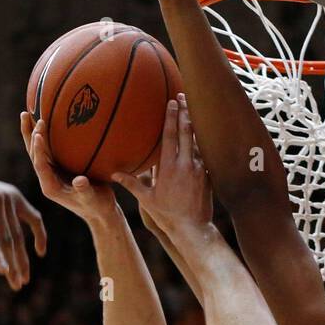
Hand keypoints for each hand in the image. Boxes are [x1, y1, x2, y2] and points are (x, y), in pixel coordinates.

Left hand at [0, 166, 46, 290]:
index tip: (3, 272)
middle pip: (7, 237)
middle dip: (13, 263)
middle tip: (16, 286)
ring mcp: (9, 198)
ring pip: (18, 234)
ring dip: (22, 258)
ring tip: (23, 280)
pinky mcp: (17, 198)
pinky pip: (33, 218)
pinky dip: (39, 233)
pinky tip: (40, 252)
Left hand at [19, 112, 118, 226]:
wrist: (101, 212)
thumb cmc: (97, 207)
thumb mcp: (92, 199)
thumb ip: (85, 190)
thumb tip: (80, 181)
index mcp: (51, 186)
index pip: (40, 165)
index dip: (38, 149)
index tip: (38, 133)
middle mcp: (48, 178)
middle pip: (33, 154)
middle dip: (29, 135)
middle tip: (26, 114)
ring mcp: (53, 172)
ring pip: (39, 150)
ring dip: (33, 133)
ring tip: (28, 113)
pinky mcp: (60, 169)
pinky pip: (50, 149)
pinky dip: (47, 136)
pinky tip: (50, 121)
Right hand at [113, 96, 213, 243]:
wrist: (192, 229)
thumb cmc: (167, 215)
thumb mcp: (146, 200)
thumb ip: (132, 184)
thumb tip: (114, 174)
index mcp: (169, 168)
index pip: (170, 136)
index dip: (171, 117)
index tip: (172, 102)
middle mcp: (186, 164)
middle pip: (187, 131)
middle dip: (186, 111)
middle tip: (184, 96)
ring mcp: (200, 168)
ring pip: (199, 140)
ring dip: (196, 123)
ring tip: (194, 108)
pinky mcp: (209, 175)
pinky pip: (208, 153)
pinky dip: (206, 141)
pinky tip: (208, 131)